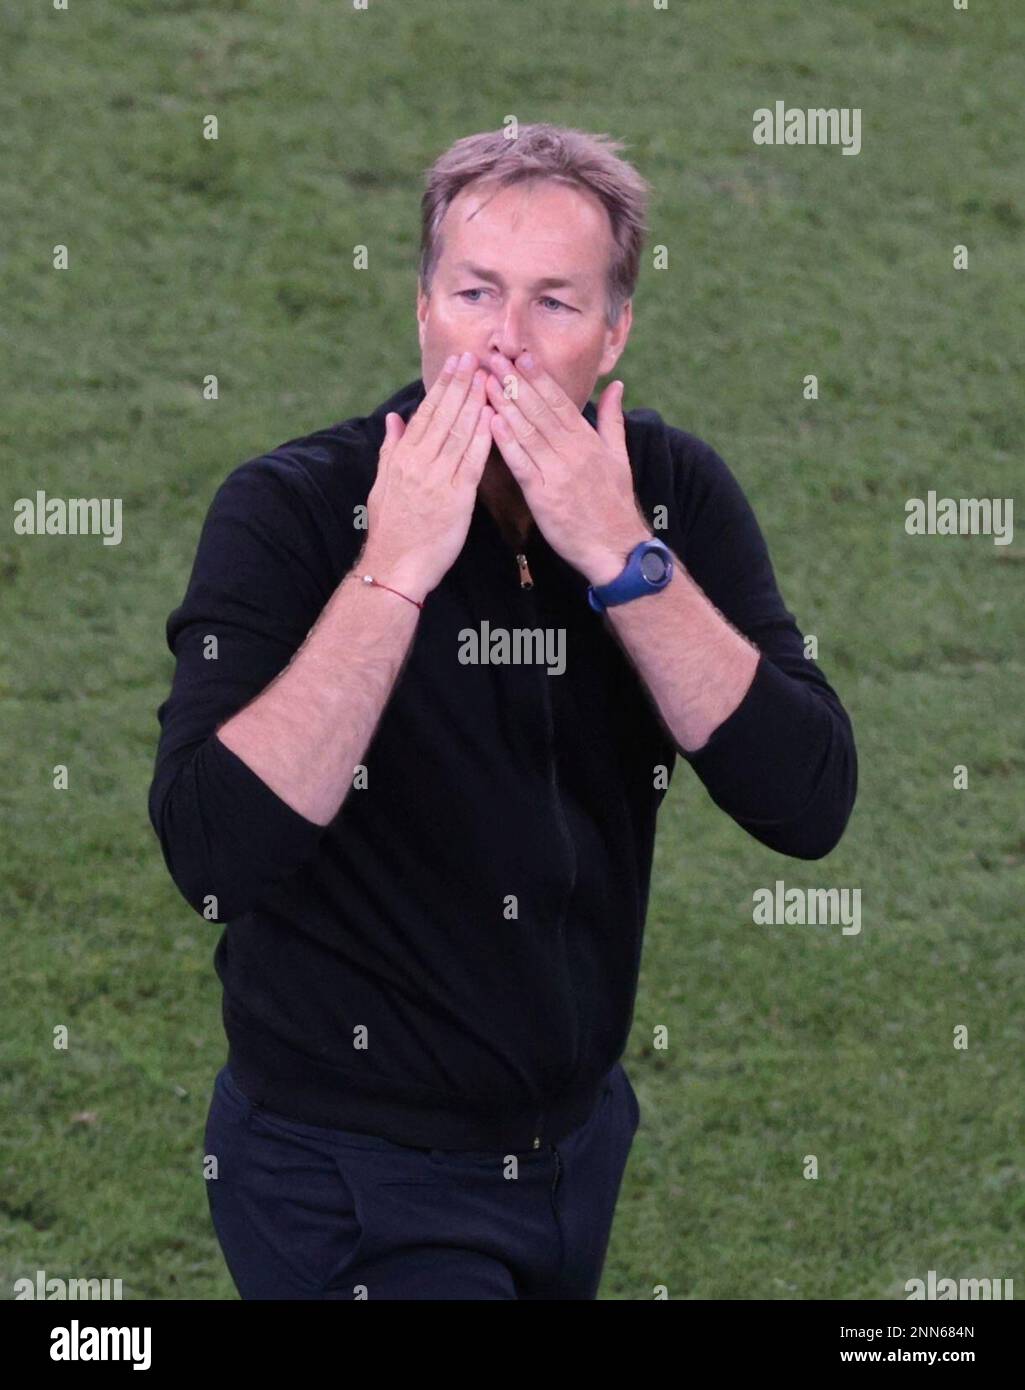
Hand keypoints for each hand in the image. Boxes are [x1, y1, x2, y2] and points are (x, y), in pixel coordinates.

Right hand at [362, 353, 493, 600]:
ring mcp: (436, 479)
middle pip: (443, 415)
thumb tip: (393, 419)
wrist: (394, 566)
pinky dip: (482, 437)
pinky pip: (470, 461)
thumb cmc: (391, 530)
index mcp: (402, 457)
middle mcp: (418, 462)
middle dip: (461, 384)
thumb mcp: (382, 485)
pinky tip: (494, 417)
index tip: (456, 363)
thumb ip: (390, 449)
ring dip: (475, 402)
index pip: (425, 413)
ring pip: (458, 432)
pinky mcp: (455, 498)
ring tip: (489, 377)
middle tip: (477, 357)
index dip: (442, 386)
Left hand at [483, 350, 649, 584]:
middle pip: (540, 410)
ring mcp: (558, 472)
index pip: (560, 402)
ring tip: (485, 381)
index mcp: (588, 441)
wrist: (616, 548)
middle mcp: (573, 451)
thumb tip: (616, 386)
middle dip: (515, 382)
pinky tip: (491, 422)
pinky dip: (507, 441)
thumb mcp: (619, 457)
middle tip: (494, 356)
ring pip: (528, 431)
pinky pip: (522, 463)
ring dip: (505, 404)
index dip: (539, 378)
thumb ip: (612, 420)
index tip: (521, 355)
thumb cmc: (614, 504)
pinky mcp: (544, 495)